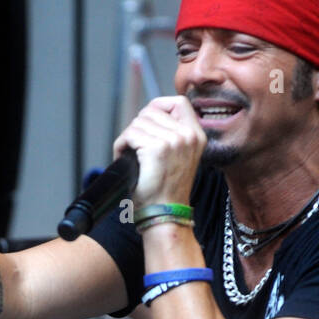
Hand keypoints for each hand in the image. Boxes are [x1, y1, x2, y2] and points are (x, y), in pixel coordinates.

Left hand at [113, 95, 206, 211]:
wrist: (166, 216)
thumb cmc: (167, 192)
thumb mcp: (180, 158)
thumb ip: (173, 135)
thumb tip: (150, 114)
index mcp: (197, 136)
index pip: (179, 102)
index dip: (159, 107)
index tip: (149, 121)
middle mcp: (188, 136)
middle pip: (152, 111)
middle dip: (138, 127)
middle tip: (135, 148)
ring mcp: (173, 141)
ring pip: (138, 122)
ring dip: (128, 138)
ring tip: (130, 156)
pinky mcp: (156, 149)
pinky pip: (129, 135)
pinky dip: (120, 146)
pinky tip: (123, 158)